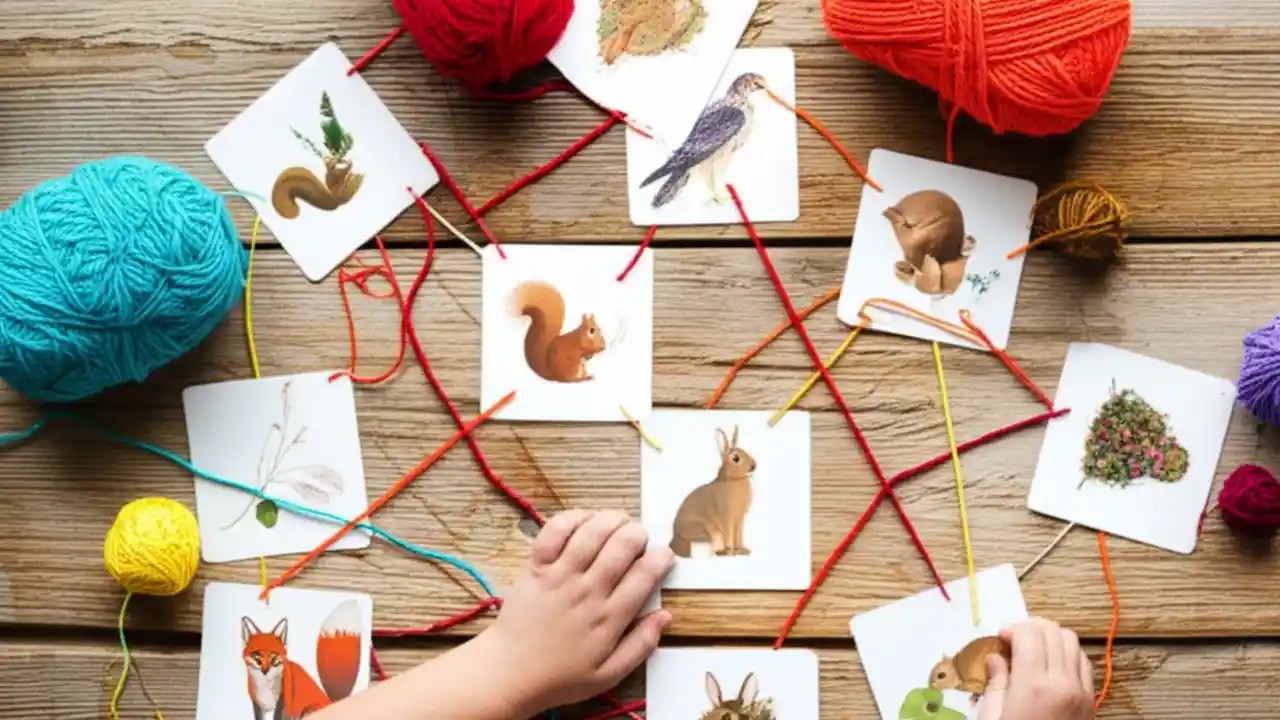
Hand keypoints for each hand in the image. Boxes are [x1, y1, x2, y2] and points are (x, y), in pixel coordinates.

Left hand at [478, 510, 674, 716]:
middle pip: (621, 546)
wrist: (510, 673)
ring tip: (619, 520)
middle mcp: (587, 592)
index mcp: (609, 618)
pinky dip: (573, 517)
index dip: (661, 558)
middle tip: (641, 536)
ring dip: (611, 519)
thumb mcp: (609, 674)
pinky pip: (554, 532)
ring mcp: (560, 576)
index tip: (665, 554)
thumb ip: (641, 646)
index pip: (644, 576)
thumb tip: (666, 615)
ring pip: (592, 533)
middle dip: (638, 533)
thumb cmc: (561, 675)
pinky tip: (585, 519)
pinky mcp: (536, 567)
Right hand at [980, 618, 1094, 719]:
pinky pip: (1083, 662)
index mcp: (1033, 686)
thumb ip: (996, 684)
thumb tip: (996, 658)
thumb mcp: (992, 719)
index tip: (1000, 637)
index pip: (1030, 634)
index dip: (1013, 628)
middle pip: (1053, 632)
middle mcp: (1062, 683)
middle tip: (1014, 639)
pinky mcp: (1091, 701)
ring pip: (1072, 641)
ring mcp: (1081, 691)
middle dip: (1031, 627)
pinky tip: (1051, 665)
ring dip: (1051, 637)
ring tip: (1033, 649)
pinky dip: (1067, 653)